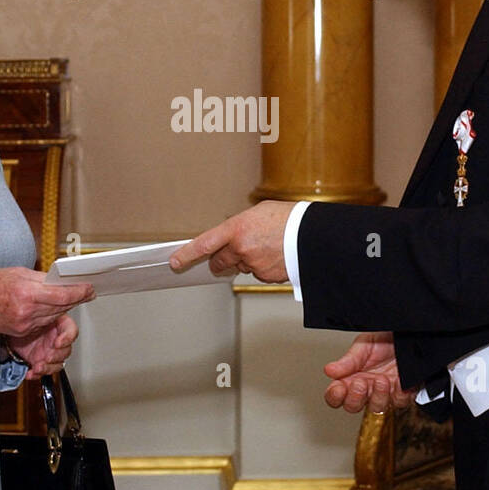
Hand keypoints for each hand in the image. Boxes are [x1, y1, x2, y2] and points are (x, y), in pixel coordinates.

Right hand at [0, 266, 91, 338]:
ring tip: (73, 296)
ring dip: (65, 306)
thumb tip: (62, 280)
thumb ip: (42, 279)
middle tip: (87, 290)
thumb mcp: (18, 273)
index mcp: (26, 293)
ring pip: (54, 315)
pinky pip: (43, 322)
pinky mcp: (21, 332)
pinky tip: (55, 306)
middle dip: (75, 298)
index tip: (89, 288)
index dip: (80, 292)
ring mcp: (24, 324)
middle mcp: (27, 312)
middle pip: (61, 306)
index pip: (62, 295)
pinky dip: (51, 314)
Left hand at [10, 314, 78, 378]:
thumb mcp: (34, 311)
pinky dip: (36, 374)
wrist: (10, 329)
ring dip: (48, 368)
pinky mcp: (40, 361)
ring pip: (58, 364)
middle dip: (56, 356)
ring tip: (38, 367)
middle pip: (66, 351)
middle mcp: (56, 339)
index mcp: (59, 325)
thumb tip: (50, 300)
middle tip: (47, 357)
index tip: (58, 343)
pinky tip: (30, 372)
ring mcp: (49, 351)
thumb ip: (43, 310)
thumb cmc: (23, 317)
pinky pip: (43, 372)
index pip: (71, 331)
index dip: (67, 338)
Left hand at [169, 201, 294, 282]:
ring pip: (241, 267)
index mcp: (236, 228)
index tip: (175, 262)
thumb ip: (240, 226)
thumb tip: (233, 238)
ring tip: (266, 246)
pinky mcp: (266, 276)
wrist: (313, 235)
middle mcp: (241, 248)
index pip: (204, 244)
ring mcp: (254, 264)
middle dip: (220, 261)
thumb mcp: (258, 213)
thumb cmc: (289, 218)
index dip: (187, 254)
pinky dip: (263, 267)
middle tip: (224, 258)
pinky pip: (258, 274)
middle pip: (220, 261)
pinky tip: (275, 255)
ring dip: (247, 260)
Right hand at [323, 333, 415, 413]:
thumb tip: (329, 370)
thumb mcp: (364, 345)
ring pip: (376, 408)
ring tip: (382, 379)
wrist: (409, 334)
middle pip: (353, 407)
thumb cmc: (385, 338)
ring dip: (378, 395)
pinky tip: (398, 381)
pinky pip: (399, 402)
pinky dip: (399, 394)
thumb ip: (348, 361)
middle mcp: (366, 387)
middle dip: (356, 397)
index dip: (335, 396)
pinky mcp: (402, 393)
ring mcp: (384, 392)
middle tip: (360, 383)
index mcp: (350, 376)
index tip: (339, 387)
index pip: (335, 396)